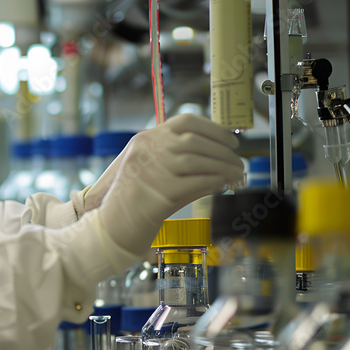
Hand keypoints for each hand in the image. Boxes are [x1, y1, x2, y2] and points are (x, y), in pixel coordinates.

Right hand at [93, 114, 243, 252]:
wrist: (110, 227)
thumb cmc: (132, 201)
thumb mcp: (149, 170)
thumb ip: (176, 159)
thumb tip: (216, 158)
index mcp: (145, 139)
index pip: (186, 122)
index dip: (214, 129)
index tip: (231, 140)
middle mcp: (149, 150)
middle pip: (197, 141)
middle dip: (224, 151)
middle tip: (239, 161)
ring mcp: (156, 169)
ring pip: (201, 160)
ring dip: (225, 166)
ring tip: (237, 174)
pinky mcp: (164, 192)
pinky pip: (200, 181)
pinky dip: (217, 181)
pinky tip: (224, 184)